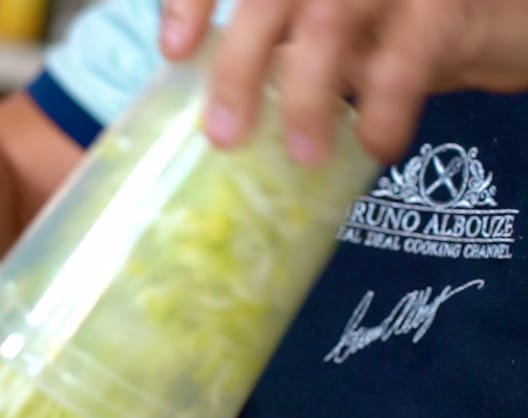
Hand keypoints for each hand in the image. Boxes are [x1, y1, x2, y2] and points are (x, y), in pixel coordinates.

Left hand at [158, 0, 527, 164]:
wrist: (489, 16)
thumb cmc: (384, 23)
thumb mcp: (317, 28)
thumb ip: (269, 49)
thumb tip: (208, 119)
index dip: (193, 1)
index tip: (172, 53)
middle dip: (238, 64)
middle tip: (224, 136)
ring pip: (330, 18)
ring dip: (308, 94)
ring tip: (303, 157)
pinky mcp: (443, 4)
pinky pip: (407, 54)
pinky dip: (384, 107)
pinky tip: (375, 145)